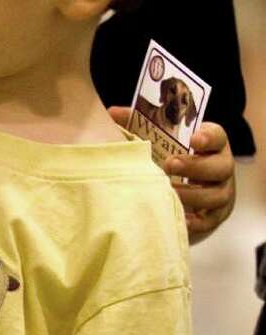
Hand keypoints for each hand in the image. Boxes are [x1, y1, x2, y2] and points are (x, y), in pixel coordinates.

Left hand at [108, 107, 236, 241]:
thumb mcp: (161, 142)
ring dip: (192, 195)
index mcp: (212, 145)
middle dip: (195, 167)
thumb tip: (113, 113)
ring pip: (216, 195)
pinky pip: (208, 221)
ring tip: (169, 192)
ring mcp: (221, 193)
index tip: (192, 138)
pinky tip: (179, 217)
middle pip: (220, 166)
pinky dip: (195, 221)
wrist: (186, 192)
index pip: (219, 136)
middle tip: (169, 165)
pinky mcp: (215, 216)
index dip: (208, 137)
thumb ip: (140, 125)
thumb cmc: (172, 160)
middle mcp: (222, 167)